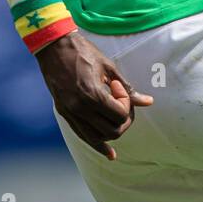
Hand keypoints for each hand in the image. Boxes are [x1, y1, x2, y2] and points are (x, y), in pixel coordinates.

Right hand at [36, 30, 153, 159]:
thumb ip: (127, 88)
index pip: (120, 114)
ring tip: (116, 115)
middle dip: (123, 119)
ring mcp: (70, 113)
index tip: (118, 87)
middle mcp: (79, 108)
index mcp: (92, 95)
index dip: (126, 103)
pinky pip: (82, 136)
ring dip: (112, 131)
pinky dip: (97, 145)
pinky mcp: (64, 113)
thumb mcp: (109, 67)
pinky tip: (110, 153)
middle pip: (112, 130)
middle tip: (122, 102)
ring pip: (98, 137)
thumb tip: (148, 102)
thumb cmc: (84, 53)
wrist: (54, 48)